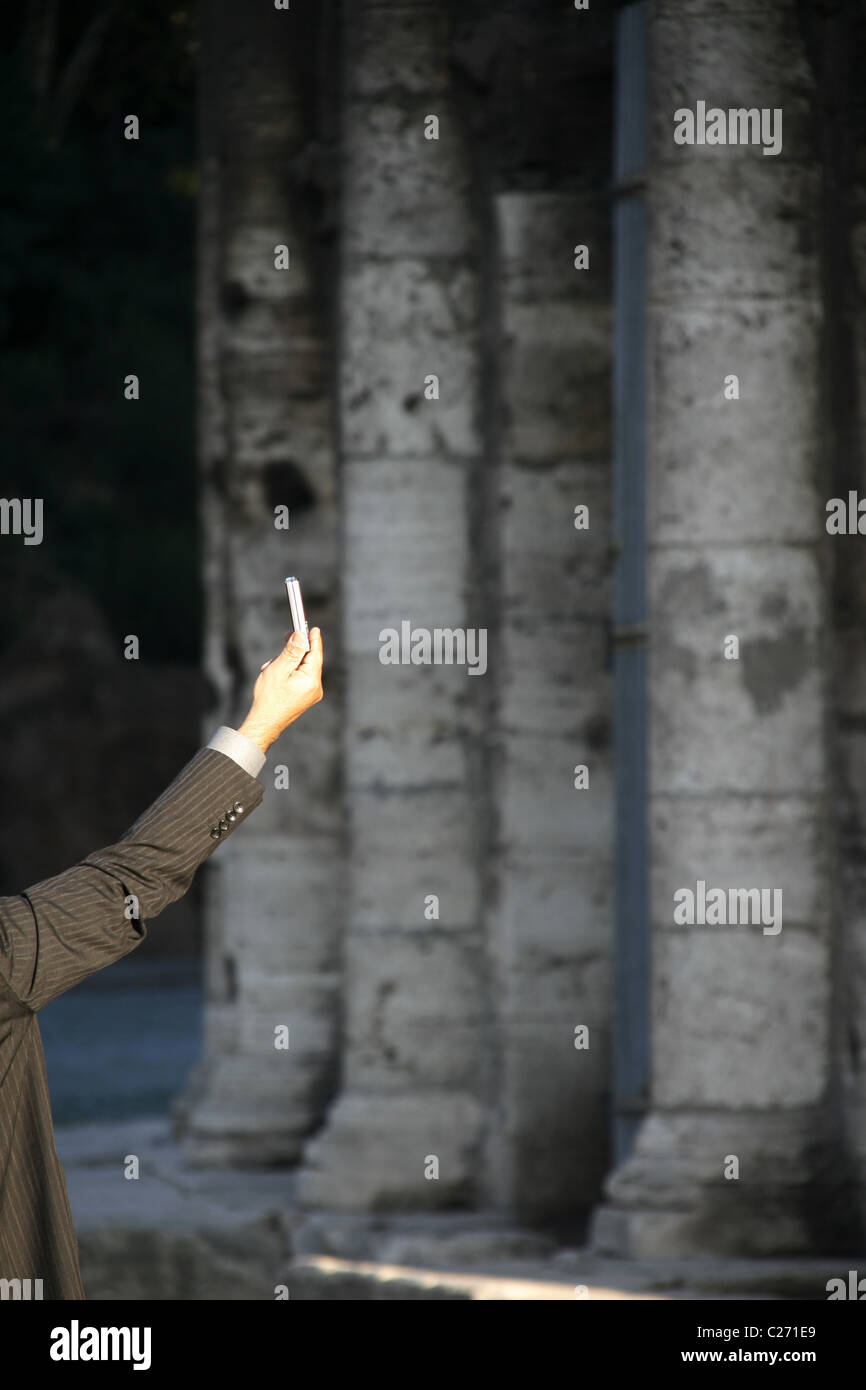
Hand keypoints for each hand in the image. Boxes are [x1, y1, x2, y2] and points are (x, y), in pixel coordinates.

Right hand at [237, 627, 323, 752]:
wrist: (264, 723)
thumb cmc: (269, 698)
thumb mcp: (279, 669)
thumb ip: (292, 651)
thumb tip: (301, 636)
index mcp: (312, 680)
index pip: (316, 654)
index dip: (313, 639)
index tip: (312, 628)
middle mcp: (315, 688)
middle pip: (308, 660)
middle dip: (294, 651)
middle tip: (285, 638)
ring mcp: (311, 694)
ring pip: (302, 668)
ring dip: (287, 663)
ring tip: (270, 668)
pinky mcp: (305, 697)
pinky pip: (299, 678)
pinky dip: (288, 672)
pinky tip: (274, 675)